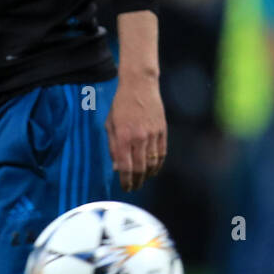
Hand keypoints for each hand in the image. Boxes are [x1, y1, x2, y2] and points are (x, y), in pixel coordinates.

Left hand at [106, 71, 166, 191]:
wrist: (140, 86)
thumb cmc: (120, 105)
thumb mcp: (110, 124)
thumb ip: (113, 147)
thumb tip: (117, 168)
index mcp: (123, 136)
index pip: (125, 166)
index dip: (126, 180)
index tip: (125, 187)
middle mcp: (139, 138)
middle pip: (140, 168)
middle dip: (136, 181)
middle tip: (133, 187)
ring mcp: (153, 135)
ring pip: (153, 163)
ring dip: (147, 175)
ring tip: (142, 180)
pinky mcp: (163, 131)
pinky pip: (162, 154)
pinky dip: (158, 165)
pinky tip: (152, 170)